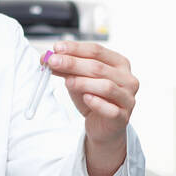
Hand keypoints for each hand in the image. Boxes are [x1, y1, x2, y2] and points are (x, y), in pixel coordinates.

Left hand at [44, 41, 138, 175]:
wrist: (102, 127)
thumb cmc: (93, 99)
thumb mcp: (78, 80)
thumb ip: (67, 69)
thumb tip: (49, 58)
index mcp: (119, 64)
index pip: (96, 51)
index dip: (75, 48)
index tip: (56, 48)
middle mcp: (127, 79)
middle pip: (99, 67)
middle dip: (73, 63)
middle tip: (53, 62)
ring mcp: (127, 98)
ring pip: (106, 86)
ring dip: (84, 82)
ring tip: (68, 82)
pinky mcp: (123, 117)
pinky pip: (110, 109)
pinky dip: (97, 103)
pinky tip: (86, 98)